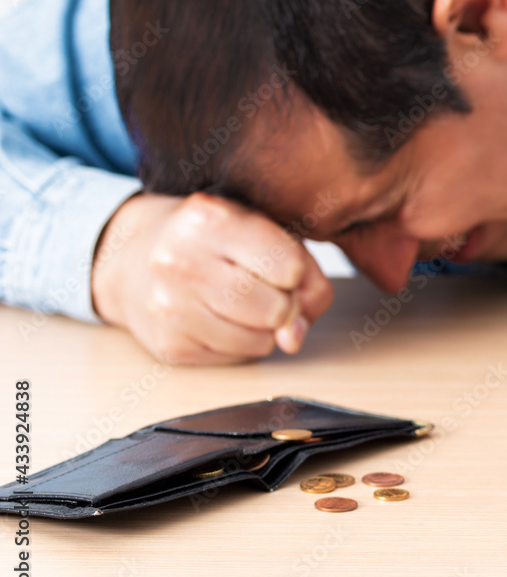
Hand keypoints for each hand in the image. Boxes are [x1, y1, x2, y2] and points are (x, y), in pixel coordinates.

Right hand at [91, 192, 332, 364]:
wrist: (132, 257)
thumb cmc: (213, 240)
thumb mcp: (262, 229)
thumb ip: (305, 275)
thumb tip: (293, 339)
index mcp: (212, 218)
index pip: (290, 267)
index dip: (296, 271)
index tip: (276, 263)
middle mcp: (183, 261)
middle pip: (278, 309)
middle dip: (283, 303)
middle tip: (259, 285)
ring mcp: (171, 307)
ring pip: (263, 340)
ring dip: (265, 327)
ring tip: (240, 301)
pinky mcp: (170, 345)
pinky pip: (240, 357)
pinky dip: (243, 342)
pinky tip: (220, 317)